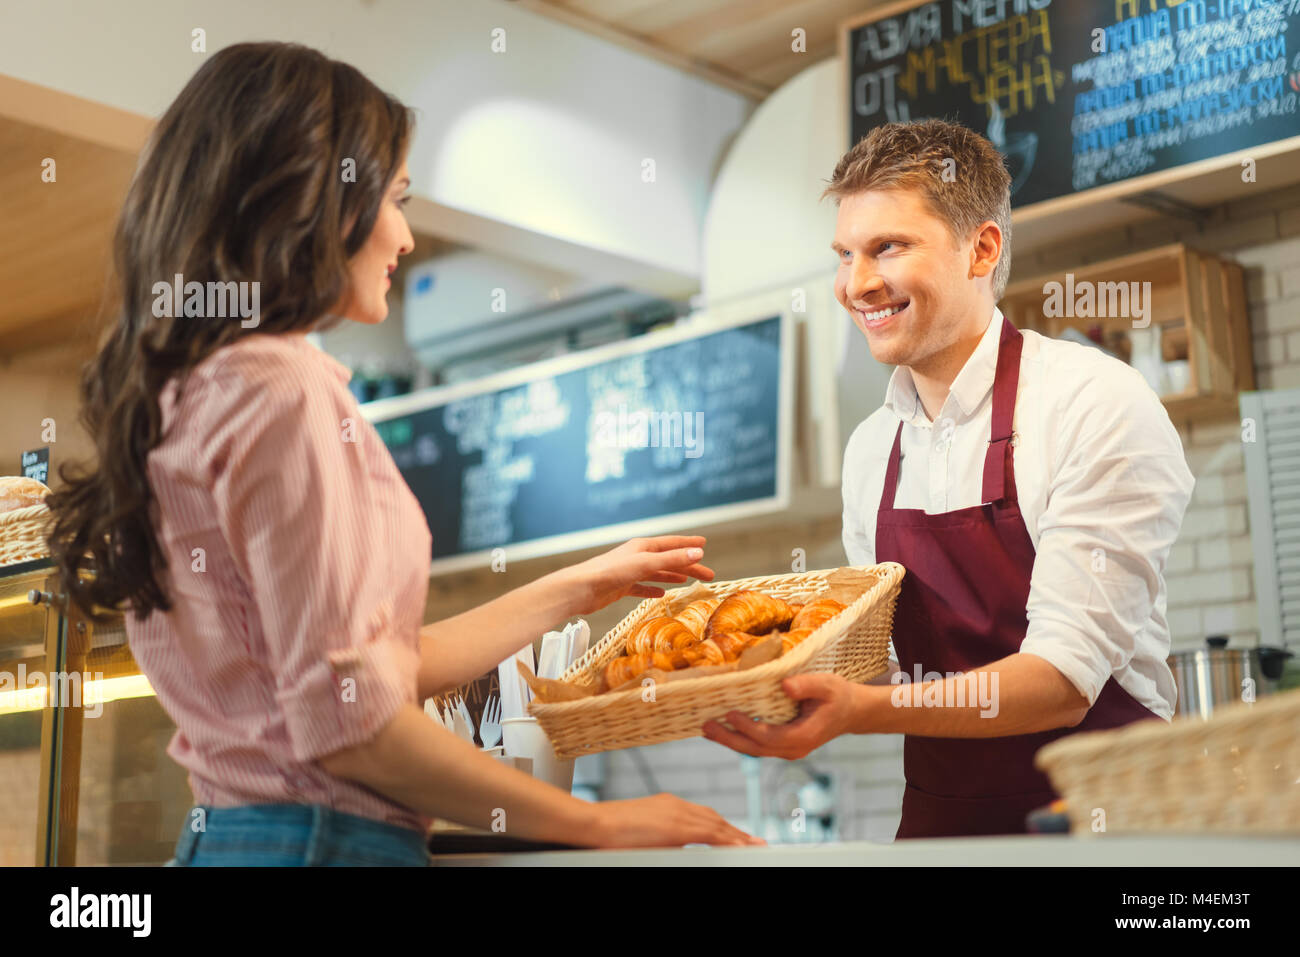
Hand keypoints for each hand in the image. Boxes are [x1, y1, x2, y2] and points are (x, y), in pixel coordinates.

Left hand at [558, 536, 715, 616]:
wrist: (581, 588)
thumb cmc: (610, 572)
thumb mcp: (646, 563)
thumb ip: (672, 560)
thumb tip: (698, 552)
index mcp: (643, 546)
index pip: (672, 543)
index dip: (689, 544)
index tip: (704, 543)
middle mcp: (637, 556)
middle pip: (668, 560)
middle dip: (688, 566)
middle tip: (708, 574)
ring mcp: (629, 572)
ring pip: (657, 573)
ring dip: (673, 576)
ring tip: (688, 581)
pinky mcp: (621, 587)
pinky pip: (642, 587)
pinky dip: (653, 589)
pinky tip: (660, 594)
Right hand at [589, 794, 764, 847]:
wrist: (592, 823)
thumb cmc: (608, 831)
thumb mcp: (641, 830)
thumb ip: (660, 835)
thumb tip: (672, 847)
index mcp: (668, 805)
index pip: (704, 815)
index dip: (724, 826)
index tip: (738, 835)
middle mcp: (676, 805)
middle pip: (715, 818)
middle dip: (736, 831)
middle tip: (756, 841)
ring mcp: (676, 813)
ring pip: (717, 825)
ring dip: (737, 836)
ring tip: (755, 846)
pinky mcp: (675, 827)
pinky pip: (710, 834)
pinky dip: (727, 840)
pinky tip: (739, 847)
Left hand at [701, 673, 858, 758]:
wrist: (850, 711)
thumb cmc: (838, 695)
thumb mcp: (827, 685)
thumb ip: (806, 685)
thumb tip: (784, 686)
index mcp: (804, 736)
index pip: (769, 736)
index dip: (748, 727)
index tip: (730, 713)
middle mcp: (794, 749)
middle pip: (756, 748)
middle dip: (729, 739)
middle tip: (706, 727)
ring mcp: (788, 750)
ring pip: (754, 750)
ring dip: (730, 741)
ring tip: (707, 729)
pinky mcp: (784, 746)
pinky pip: (758, 746)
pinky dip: (740, 739)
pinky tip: (724, 730)